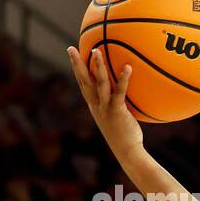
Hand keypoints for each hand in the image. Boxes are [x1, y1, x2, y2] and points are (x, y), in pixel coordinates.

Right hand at [67, 45, 143, 161]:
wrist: (127, 152)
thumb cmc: (125, 137)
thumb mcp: (117, 119)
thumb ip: (118, 107)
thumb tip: (125, 97)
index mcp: (94, 107)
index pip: (83, 85)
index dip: (77, 71)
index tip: (72, 57)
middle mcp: (96, 106)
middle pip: (84, 81)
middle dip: (77, 64)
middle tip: (70, 48)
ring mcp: (105, 108)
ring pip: (99, 83)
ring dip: (97, 66)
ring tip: (96, 50)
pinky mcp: (116, 111)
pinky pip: (120, 92)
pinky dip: (124, 79)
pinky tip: (128, 67)